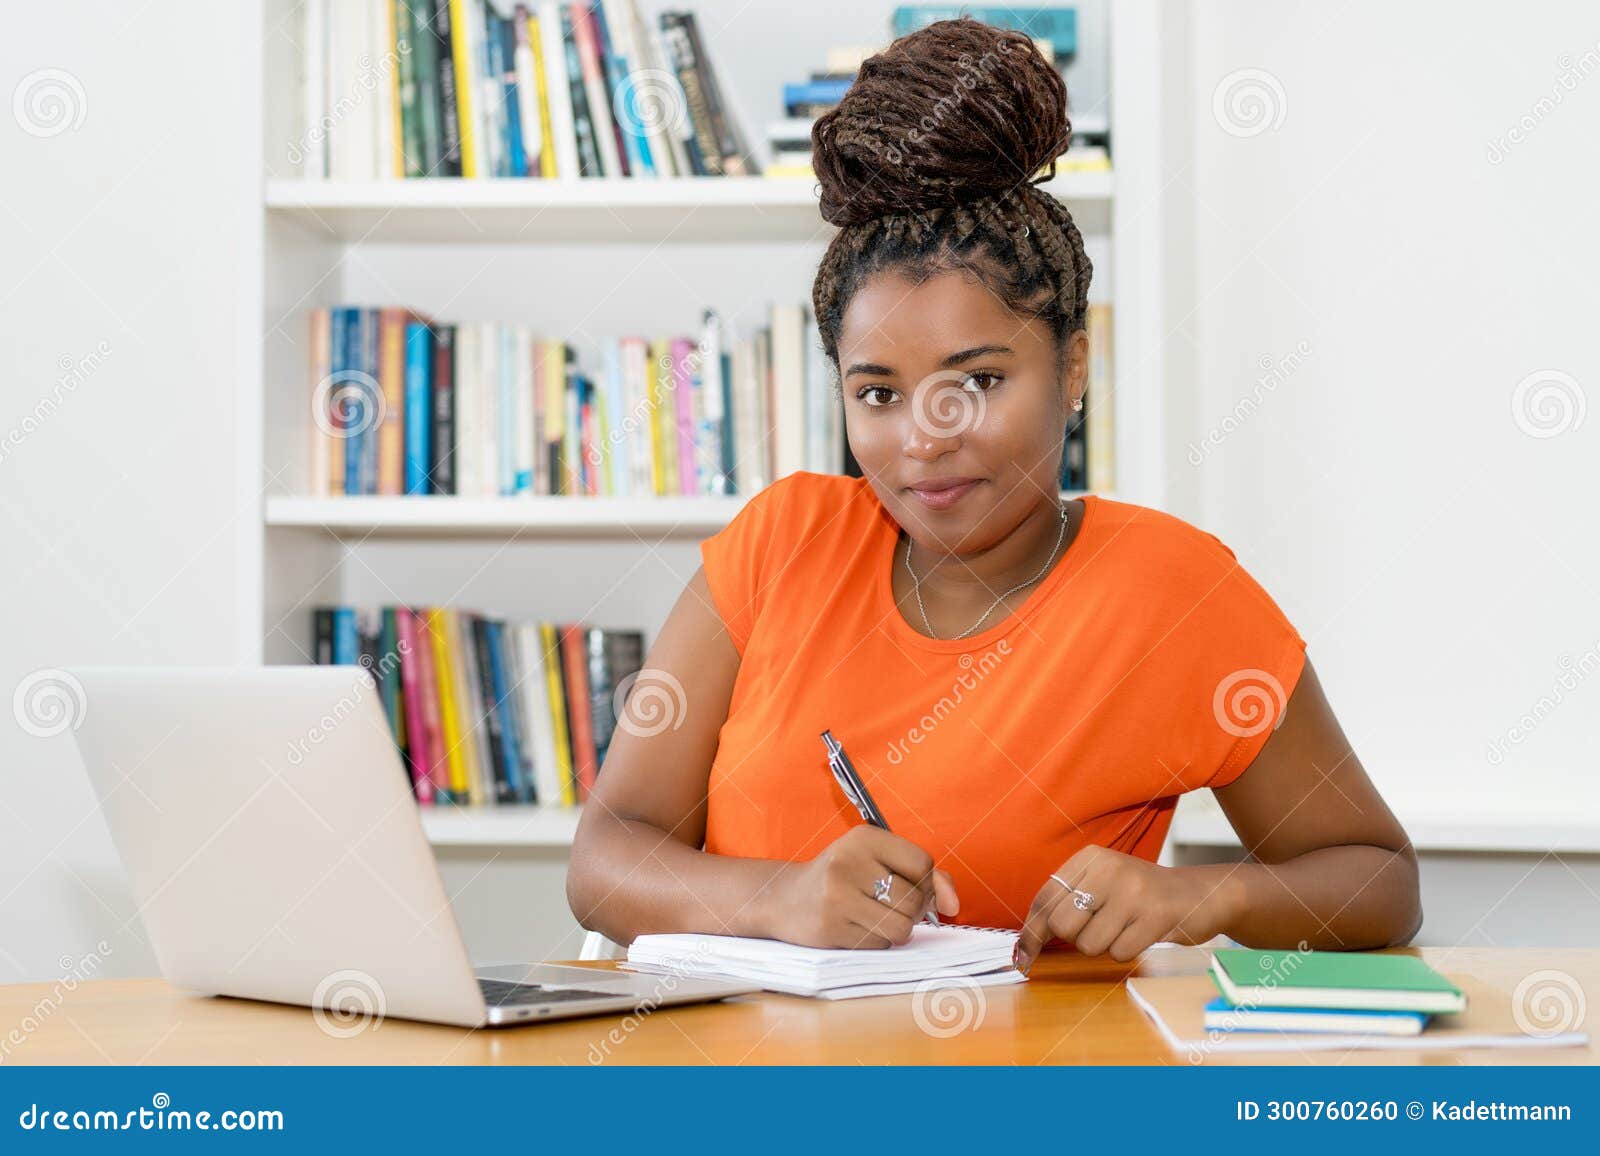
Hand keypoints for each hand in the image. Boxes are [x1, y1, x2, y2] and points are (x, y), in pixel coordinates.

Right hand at [763, 826, 959, 948]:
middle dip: (911, 910)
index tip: (909, 885)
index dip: (925, 882)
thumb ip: (927, 875)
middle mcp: (848, 862)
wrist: (785, 898)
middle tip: (889, 904)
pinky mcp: (831, 928)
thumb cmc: (843, 877)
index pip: (923, 864)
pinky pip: (879, 945)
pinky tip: (855, 927)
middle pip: (914, 900)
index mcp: (864, 837)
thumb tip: (952, 904)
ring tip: (875, 917)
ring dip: (896, 929)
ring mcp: (837, 897)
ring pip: (901, 928)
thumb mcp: (879, 860)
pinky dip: (876, 941)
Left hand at [1013, 845, 1235, 970]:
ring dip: (1104, 946)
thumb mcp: (1103, 886)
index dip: (1030, 933)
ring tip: (1126, 928)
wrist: (1201, 894)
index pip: (1044, 898)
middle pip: (1061, 924)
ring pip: (1088, 944)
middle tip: (1099, 930)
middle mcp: (1108, 867)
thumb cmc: (1142, 896)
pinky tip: (1142, 934)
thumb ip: (1066, 905)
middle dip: (1075, 939)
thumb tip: (1024, 945)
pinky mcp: (1155, 915)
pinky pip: (1118, 953)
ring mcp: (1133, 891)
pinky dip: (1126, 951)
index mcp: (1090, 857)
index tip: (1022, 957)